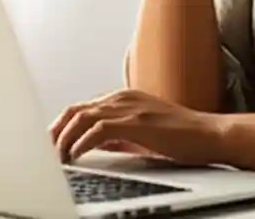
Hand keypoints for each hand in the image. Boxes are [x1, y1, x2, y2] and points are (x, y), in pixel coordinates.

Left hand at [48, 89, 225, 164]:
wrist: (210, 134)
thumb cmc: (180, 136)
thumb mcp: (141, 134)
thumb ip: (116, 136)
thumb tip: (91, 145)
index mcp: (122, 98)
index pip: (81, 108)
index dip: (61, 126)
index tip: (49, 143)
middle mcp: (122, 98)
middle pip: (76, 109)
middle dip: (56, 131)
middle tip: (44, 151)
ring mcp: (130, 107)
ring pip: (83, 116)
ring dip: (65, 138)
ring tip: (57, 157)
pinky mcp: (137, 121)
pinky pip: (99, 129)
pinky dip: (83, 142)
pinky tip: (77, 155)